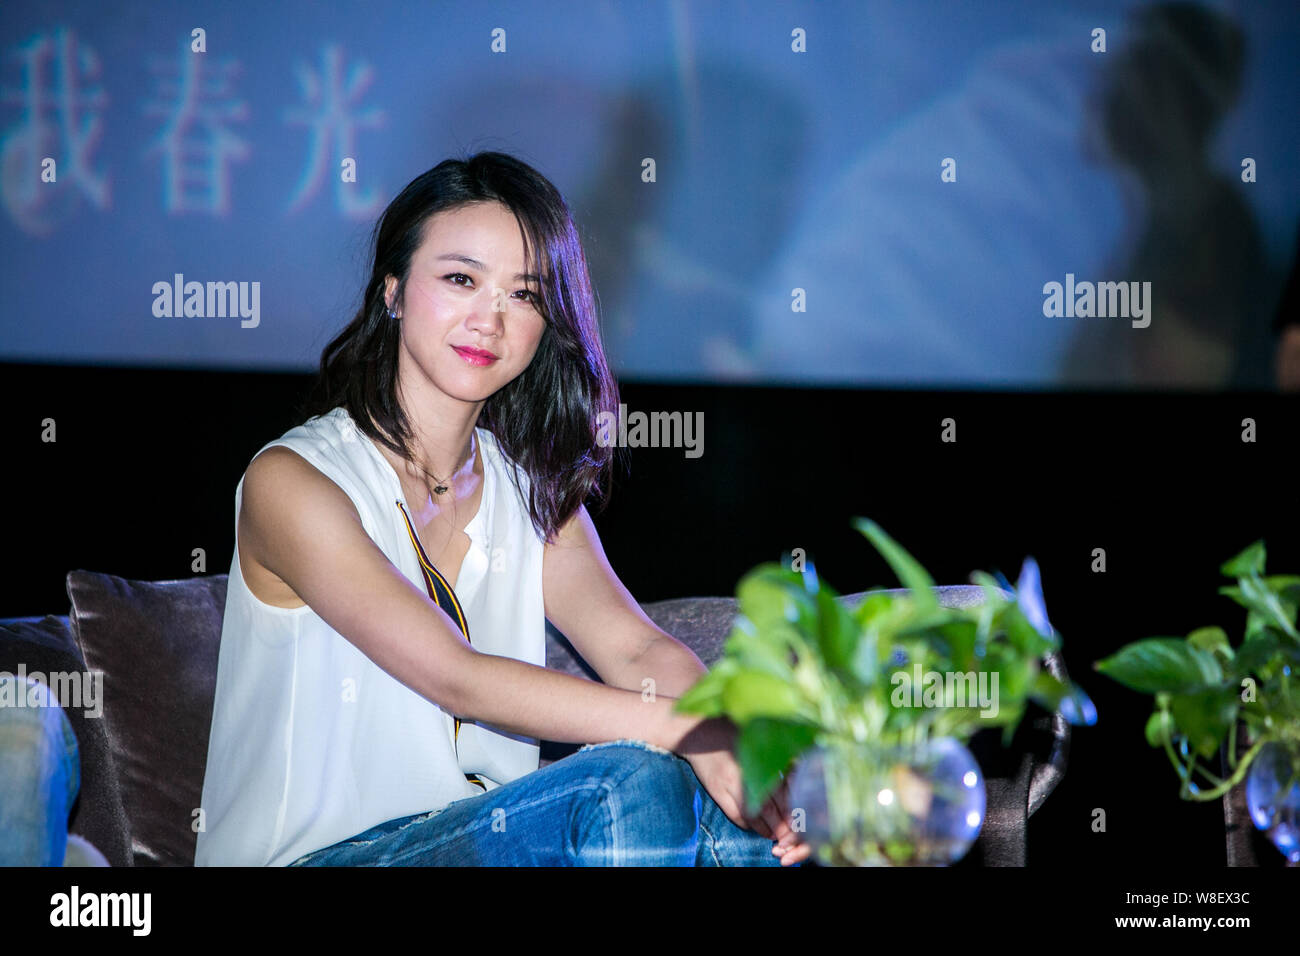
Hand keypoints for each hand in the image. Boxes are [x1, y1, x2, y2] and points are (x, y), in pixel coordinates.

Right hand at [677, 716, 810, 865]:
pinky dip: (746, 824)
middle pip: (769, 806)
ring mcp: (730, 784)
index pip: (782, 792)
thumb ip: (776, 759)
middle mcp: (747, 773)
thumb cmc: (732, 734)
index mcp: (761, 760)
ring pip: (752, 814)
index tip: (797, 818)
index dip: (790, 809)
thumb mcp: (758, 742)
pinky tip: (753, 827)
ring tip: (773, 834)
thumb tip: (797, 775)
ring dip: (765, 828)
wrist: (700, 733)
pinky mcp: (716, 790)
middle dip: (780, 824)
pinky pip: (734, 814)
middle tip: (788, 833)